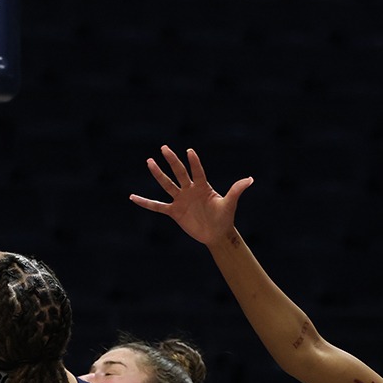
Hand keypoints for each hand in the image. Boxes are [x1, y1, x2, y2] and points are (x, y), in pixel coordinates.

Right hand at [130, 146, 252, 246]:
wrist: (217, 234)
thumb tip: (250, 179)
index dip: (194, 162)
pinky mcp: (174, 212)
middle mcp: (190, 190)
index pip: (197, 171)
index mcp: (203, 186)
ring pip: (167, 185)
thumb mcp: (230, 203)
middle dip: (172, 161)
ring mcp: (180, 200)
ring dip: (158, 174)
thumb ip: (236, 190)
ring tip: (149, 161)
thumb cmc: (225, 217)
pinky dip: (145, 202)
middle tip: (164, 148)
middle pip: (179, 173)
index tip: (189, 151)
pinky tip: (133, 197)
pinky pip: (157, 206)